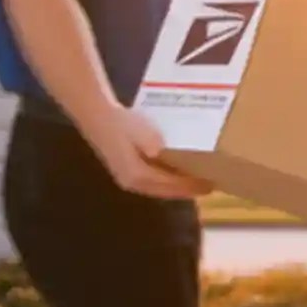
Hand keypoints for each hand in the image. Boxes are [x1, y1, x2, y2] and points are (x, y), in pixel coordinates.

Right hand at [82, 105, 212, 199]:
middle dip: (186, 189)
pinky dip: (167, 178)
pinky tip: (176, 170)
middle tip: (207, 186)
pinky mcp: (126, 169)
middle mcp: (133, 182)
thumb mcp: (141, 132)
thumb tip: (163, 153)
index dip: (189, 186)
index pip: (170, 186)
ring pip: (158, 187)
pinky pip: (153, 179)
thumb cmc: (121, 123)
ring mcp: (128, 177)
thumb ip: (153, 144)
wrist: (97, 115)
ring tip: (195, 180)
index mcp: (137, 176)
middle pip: (165, 191)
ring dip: (176, 185)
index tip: (209, 185)